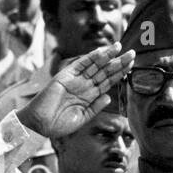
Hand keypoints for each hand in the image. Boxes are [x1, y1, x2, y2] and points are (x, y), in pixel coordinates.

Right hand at [16, 44, 133, 138]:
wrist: (40, 125)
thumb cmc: (58, 125)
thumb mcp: (82, 118)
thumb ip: (95, 107)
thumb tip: (108, 97)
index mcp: (88, 96)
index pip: (107, 82)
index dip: (119, 74)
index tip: (131, 66)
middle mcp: (83, 86)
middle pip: (104, 72)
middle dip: (118, 63)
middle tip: (132, 53)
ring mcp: (75, 80)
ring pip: (94, 66)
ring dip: (107, 56)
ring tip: (120, 47)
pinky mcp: (65, 76)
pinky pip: (80, 64)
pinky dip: (91, 58)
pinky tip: (102, 52)